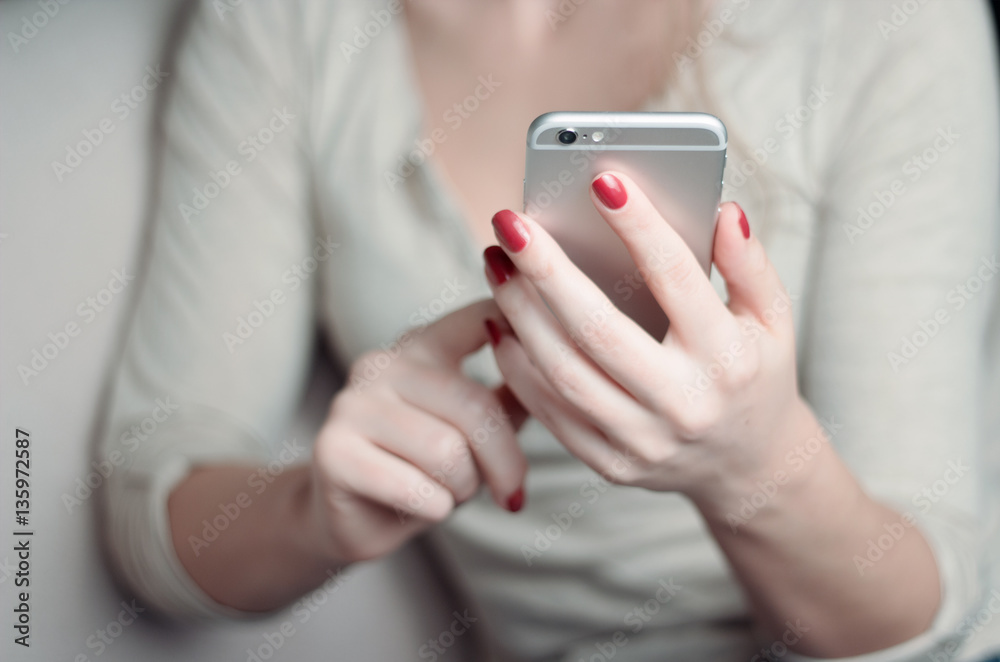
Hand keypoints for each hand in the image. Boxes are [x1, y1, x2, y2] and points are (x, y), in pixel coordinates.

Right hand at [307, 299, 528, 564]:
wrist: (351, 519)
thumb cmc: (424, 469)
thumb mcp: (475, 428)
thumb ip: (513, 392)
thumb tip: (563, 362)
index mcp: (422, 347)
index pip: (477, 319)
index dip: (515, 323)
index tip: (550, 335)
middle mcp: (383, 363)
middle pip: (474, 407)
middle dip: (504, 462)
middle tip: (510, 493)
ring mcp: (352, 403)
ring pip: (447, 451)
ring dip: (463, 488)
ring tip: (450, 493)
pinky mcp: (332, 450)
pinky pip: (415, 487)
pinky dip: (435, 508)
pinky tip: (423, 507)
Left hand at [481, 172, 803, 507]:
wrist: (748, 467)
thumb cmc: (756, 377)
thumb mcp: (773, 320)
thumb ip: (750, 265)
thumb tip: (723, 211)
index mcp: (728, 359)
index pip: (676, 279)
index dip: (638, 227)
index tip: (601, 182)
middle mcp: (683, 404)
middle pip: (597, 329)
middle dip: (545, 271)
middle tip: (509, 222)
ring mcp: (642, 440)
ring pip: (562, 372)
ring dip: (519, 313)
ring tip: (495, 264)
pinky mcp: (611, 464)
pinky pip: (551, 412)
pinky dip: (518, 365)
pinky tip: (501, 321)